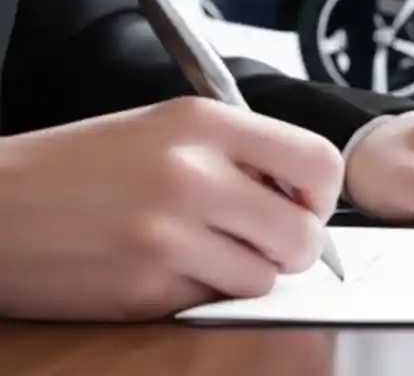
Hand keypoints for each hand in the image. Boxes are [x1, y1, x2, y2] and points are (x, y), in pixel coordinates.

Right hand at [0, 97, 343, 320]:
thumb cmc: (79, 167)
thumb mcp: (164, 128)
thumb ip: (239, 151)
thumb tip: (306, 192)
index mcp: (204, 123)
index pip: (319, 163)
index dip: (320, 195)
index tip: (303, 204)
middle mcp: (193, 174)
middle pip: (303, 234)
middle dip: (290, 247)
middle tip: (258, 240)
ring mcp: (168, 235)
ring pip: (264, 279)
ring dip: (243, 274)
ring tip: (198, 251)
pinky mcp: (144, 289)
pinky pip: (213, 303)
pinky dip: (198, 294)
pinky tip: (160, 268)